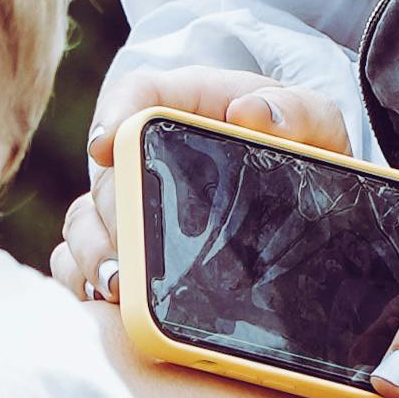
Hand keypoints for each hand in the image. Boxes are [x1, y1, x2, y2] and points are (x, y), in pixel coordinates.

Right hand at [50, 65, 357, 310]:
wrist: (311, 207)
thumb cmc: (305, 153)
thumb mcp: (316, 126)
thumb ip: (298, 112)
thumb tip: (248, 112)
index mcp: (187, 107)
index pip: (136, 94)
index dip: (113, 115)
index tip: (105, 148)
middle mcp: (148, 154)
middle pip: (108, 175)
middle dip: (112, 211)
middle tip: (130, 245)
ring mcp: (132, 203)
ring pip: (86, 222)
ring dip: (93, 254)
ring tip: (118, 286)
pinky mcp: (126, 247)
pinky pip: (82, 262)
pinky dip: (84, 281)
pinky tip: (108, 303)